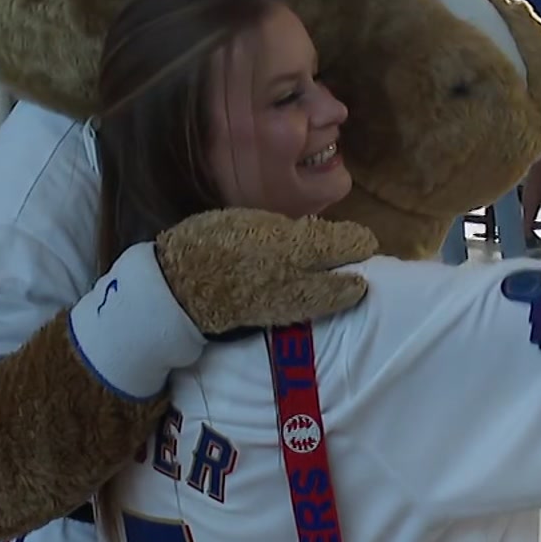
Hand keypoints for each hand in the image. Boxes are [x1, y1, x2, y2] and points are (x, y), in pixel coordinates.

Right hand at [154, 209, 376, 334]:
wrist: (179, 285)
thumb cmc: (209, 241)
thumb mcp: (250, 221)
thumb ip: (286, 230)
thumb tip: (313, 236)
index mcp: (292, 244)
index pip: (345, 245)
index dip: (357, 241)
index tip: (362, 240)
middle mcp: (298, 277)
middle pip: (346, 281)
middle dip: (356, 275)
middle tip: (361, 271)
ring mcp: (288, 303)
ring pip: (330, 301)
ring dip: (343, 294)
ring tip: (352, 289)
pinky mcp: (275, 320)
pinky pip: (307, 312)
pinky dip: (320, 306)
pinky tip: (320, 300)